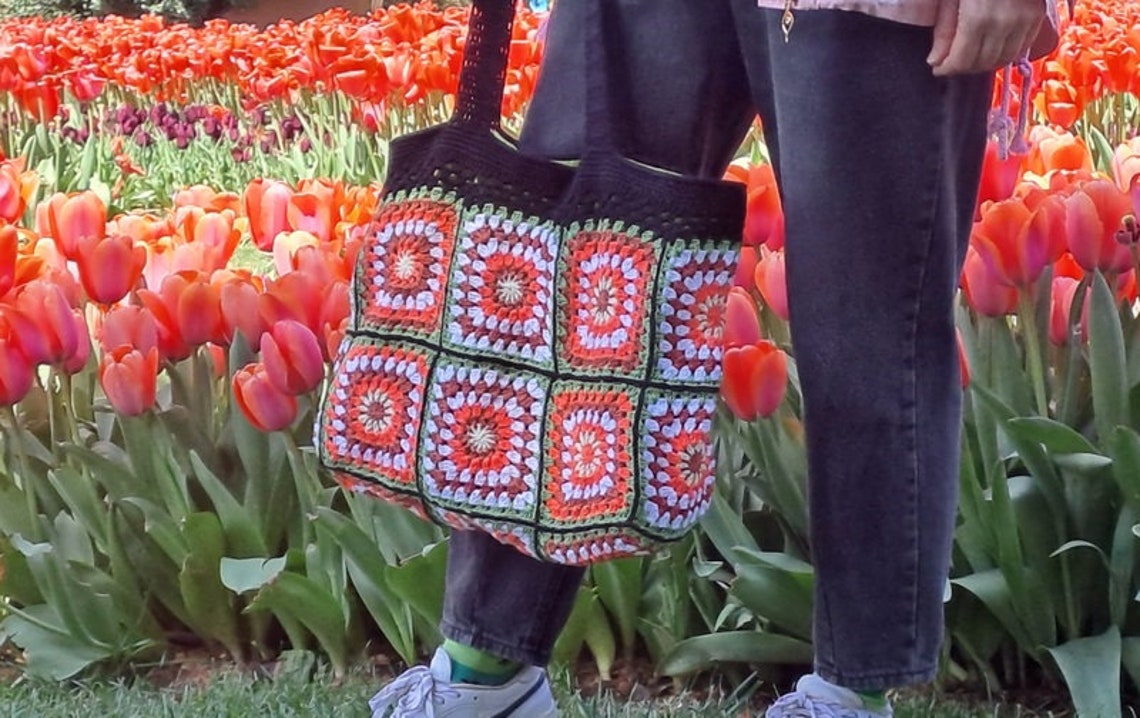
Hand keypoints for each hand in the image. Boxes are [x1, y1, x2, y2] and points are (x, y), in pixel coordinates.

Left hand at [928, 0, 1045, 75]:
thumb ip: (944, 28)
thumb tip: (935, 61)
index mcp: (978, 18)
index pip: (962, 60)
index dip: (947, 69)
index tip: (937, 69)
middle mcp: (1004, 24)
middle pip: (982, 63)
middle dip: (964, 68)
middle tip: (952, 63)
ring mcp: (1025, 20)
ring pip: (1004, 59)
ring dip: (984, 64)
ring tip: (970, 58)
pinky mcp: (1038, 15)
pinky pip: (1022, 47)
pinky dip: (1006, 54)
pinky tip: (992, 49)